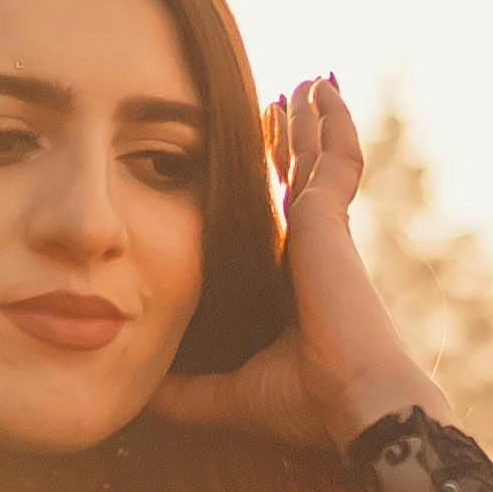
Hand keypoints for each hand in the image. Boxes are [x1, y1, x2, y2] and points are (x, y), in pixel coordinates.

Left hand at [150, 74, 449, 450]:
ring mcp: (323, 234)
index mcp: (289, 286)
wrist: (352, 407)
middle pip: (298, 180)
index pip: (276, 221)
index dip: (269, 188)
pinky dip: (332, 123)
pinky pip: (336, 158)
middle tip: (282, 103)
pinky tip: (323, 90)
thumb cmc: (302, 408)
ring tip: (307, 83)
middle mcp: (309, 254)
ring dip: (311, 122)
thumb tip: (140, 396)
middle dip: (291, 142)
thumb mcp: (225, 394)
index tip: (257, 155)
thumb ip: (185, 392)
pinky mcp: (328, 221)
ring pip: (317, 161)